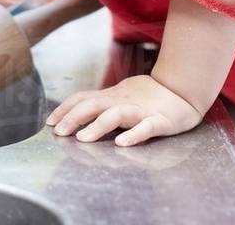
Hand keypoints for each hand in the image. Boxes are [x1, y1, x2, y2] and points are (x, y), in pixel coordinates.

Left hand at [46, 75, 204, 146]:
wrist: (184, 91)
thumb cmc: (151, 96)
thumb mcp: (122, 96)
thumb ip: (103, 104)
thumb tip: (75, 113)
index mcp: (114, 96)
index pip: (84, 98)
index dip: (66, 108)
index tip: (50, 121)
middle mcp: (124, 101)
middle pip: (94, 105)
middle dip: (73, 117)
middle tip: (58, 132)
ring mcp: (142, 111)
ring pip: (117, 115)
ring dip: (97, 126)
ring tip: (82, 138)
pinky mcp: (161, 121)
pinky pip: (146, 128)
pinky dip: (134, 134)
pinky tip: (122, 144)